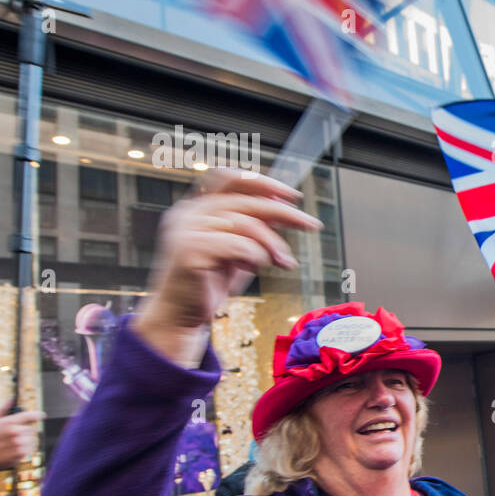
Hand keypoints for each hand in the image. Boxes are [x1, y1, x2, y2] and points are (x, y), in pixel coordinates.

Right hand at [0, 401, 43, 466]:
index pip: (28, 416)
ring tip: (12, 444)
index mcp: (8, 423)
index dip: (36, 415)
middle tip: (13, 435)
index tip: (41, 415)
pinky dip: (23, 450)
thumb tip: (11, 400)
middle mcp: (15, 432)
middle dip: (24, 431)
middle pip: (30, 429)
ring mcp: (18, 444)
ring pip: (31, 439)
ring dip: (25, 441)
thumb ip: (3, 410)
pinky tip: (13, 450)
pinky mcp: (20, 454)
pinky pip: (29, 449)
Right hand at [134, 169, 320, 365]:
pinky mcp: (191, 250)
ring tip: (286, 263)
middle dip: (285, 213)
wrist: (181, 317)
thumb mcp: (238, 249)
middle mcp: (188, 213)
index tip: (292, 195)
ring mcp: (186, 230)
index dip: (261, 182)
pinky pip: (240, 245)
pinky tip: (254, 268)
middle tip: (312, 225)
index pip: (228, 178)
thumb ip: (254, 227)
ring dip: (274, 245)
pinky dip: (256, 256)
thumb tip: (284, 207)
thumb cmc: (210, 283)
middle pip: (246, 202)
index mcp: (196, 207)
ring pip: (247, 225)